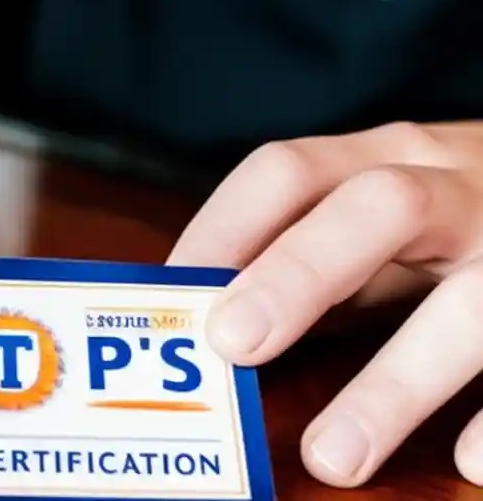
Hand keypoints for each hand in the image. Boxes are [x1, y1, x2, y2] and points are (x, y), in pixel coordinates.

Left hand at [166, 121, 482, 487]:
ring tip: (333, 458)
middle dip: (301, 272)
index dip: (223, 228)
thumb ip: (309, 257)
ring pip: (473, 302)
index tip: (172, 295)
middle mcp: (459, 187)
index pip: (289, 171)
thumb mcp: (380, 219)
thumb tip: (199, 324)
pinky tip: (470, 465)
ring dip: (398, 383)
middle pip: (381, 208)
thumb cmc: (453, 220)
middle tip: (232, 343)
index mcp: (388, 159)